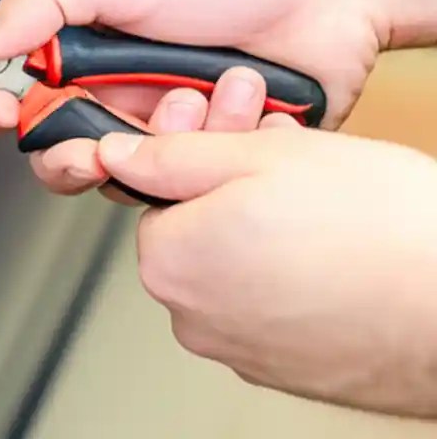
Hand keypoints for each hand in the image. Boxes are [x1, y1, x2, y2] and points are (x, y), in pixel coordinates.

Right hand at [0, 0, 436, 175]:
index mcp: (82, 41)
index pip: (11, 88)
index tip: (2, 112)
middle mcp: (116, 87)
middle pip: (55, 148)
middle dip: (66, 155)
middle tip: (88, 145)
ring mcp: (163, 123)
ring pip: (122, 173)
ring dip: (152, 145)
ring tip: (190, 100)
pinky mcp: (210, 152)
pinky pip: (186, 182)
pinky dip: (209, 152)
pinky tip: (236, 108)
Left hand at [101, 126, 436, 417]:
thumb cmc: (379, 231)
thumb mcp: (260, 157)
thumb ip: (174, 155)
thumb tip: (116, 154)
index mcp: (169, 261)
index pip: (158, 194)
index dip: (205, 151)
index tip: (241, 126)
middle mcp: (193, 316)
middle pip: (197, 228)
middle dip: (235, 181)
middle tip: (289, 145)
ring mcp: (242, 348)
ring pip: (237, 265)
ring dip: (267, 223)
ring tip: (328, 196)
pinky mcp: (289, 368)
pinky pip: (275, 303)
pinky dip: (296, 272)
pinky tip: (340, 245)